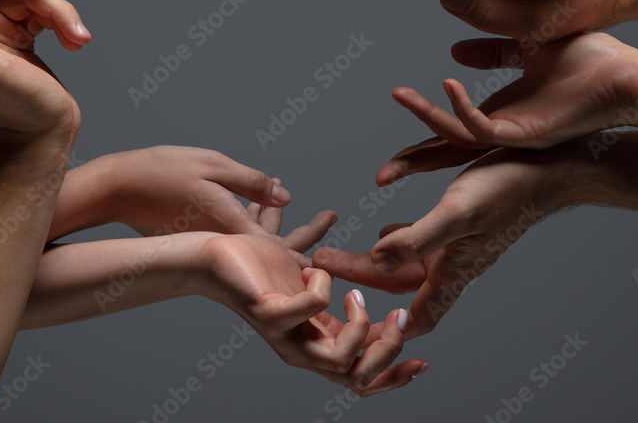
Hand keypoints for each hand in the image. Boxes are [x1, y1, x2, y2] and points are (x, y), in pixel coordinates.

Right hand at [93, 146, 335, 264]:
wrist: (117, 187)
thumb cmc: (163, 169)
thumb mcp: (213, 165)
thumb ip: (250, 182)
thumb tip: (286, 197)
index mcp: (230, 226)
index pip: (278, 250)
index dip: (307, 251)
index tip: (332, 252)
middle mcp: (222, 241)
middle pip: (272, 246)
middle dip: (304, 233)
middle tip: (331, 216)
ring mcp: (209, 239)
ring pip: (254, 238)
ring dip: (280, 226)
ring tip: (305, 211)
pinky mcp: (198, 234)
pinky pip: (235, 231)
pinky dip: (254, 220)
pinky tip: (263, 204)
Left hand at [200, 233, 426, 393]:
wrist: (214, 257)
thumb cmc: (260, 269)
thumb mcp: (309, 287)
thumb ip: (336, 298)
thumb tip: (369, 295)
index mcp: (315, 346)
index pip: (360, 379)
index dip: (394, 374)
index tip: (422, 357)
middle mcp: (301, 351)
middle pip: (358, 378)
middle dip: (389, 350)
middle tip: (398, 315)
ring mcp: (285, 337)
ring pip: (341, 358)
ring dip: (361, 323)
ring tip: (353, 292)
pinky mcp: (268, 314)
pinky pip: (312, 308)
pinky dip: (323, 284)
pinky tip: (312, 268)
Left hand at [314, 145, 577, 336]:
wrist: (549, 167)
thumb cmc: (507, 188)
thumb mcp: (457, 212)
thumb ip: (416, 237)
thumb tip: (375, 258)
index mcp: (455, 268)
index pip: (417, 316)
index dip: (386, 328)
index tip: (350, 325)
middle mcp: (456, 262)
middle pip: (399, 282)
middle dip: (360, 275)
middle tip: (320, 263)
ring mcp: (460, 244)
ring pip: (408, 261)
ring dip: (375, 259)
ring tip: (340, 249)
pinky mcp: (463, 223)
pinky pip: (422, 239)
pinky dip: (399, 238)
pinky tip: (386, 230)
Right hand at [382, 32, 637, 155]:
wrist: (627, 74)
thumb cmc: (588, 63)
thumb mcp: (527, 48)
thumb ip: (492, 50)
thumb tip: (453, 50)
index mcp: (504, 117)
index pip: (452, 134)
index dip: (422, 135)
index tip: (392, 127)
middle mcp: (505, 134)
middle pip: (449, 153)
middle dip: (413, 162)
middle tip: (381, 175)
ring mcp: (515, 137)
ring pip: (458, 139)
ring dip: (426, 118)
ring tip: (399, 94)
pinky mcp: (528, 134)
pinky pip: (484, 128)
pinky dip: (461, 107)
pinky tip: (448, 82)